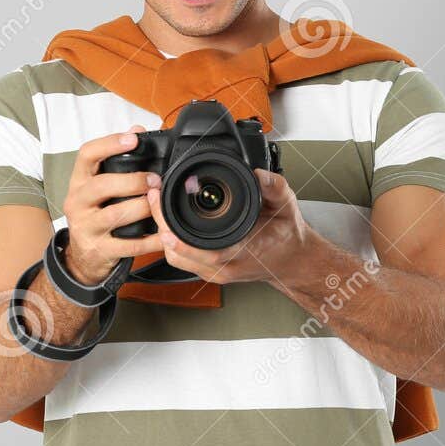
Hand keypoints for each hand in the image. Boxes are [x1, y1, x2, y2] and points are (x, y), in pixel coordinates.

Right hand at [59, 126, 165, 284]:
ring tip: (158, 205)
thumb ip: (117, 159)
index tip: (133, 139)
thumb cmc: (95, 214)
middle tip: (155, 181)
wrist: (82, 257)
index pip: (86, 155)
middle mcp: (77, 202)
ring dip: (143, 208)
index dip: (109, 144)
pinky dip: (150, 240)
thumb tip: (136, 130)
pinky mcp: (99, 250)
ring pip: (116, 215)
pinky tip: (163, 234)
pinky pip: (129, 245)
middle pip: (102, 185)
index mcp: (79, 182)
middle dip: (133, 181)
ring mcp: (86, 228)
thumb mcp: (98, 186)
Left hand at [145, 168, 312, 285]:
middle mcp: (224, 267)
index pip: (202, 250)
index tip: (162, 203)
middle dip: (160, 223)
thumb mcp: (286, 205)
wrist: (291, 259)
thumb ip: (273, 187)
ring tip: (155, 205)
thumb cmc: (286, 235)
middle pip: (178, 253)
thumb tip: (257, 173)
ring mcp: (215, 272)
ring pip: (176, 258)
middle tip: (153, 195)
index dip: (176, 231)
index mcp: (242, 253)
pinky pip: (181, 260)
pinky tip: (165, 221)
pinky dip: (169, 241)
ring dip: (161, 233)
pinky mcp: (209, 271)